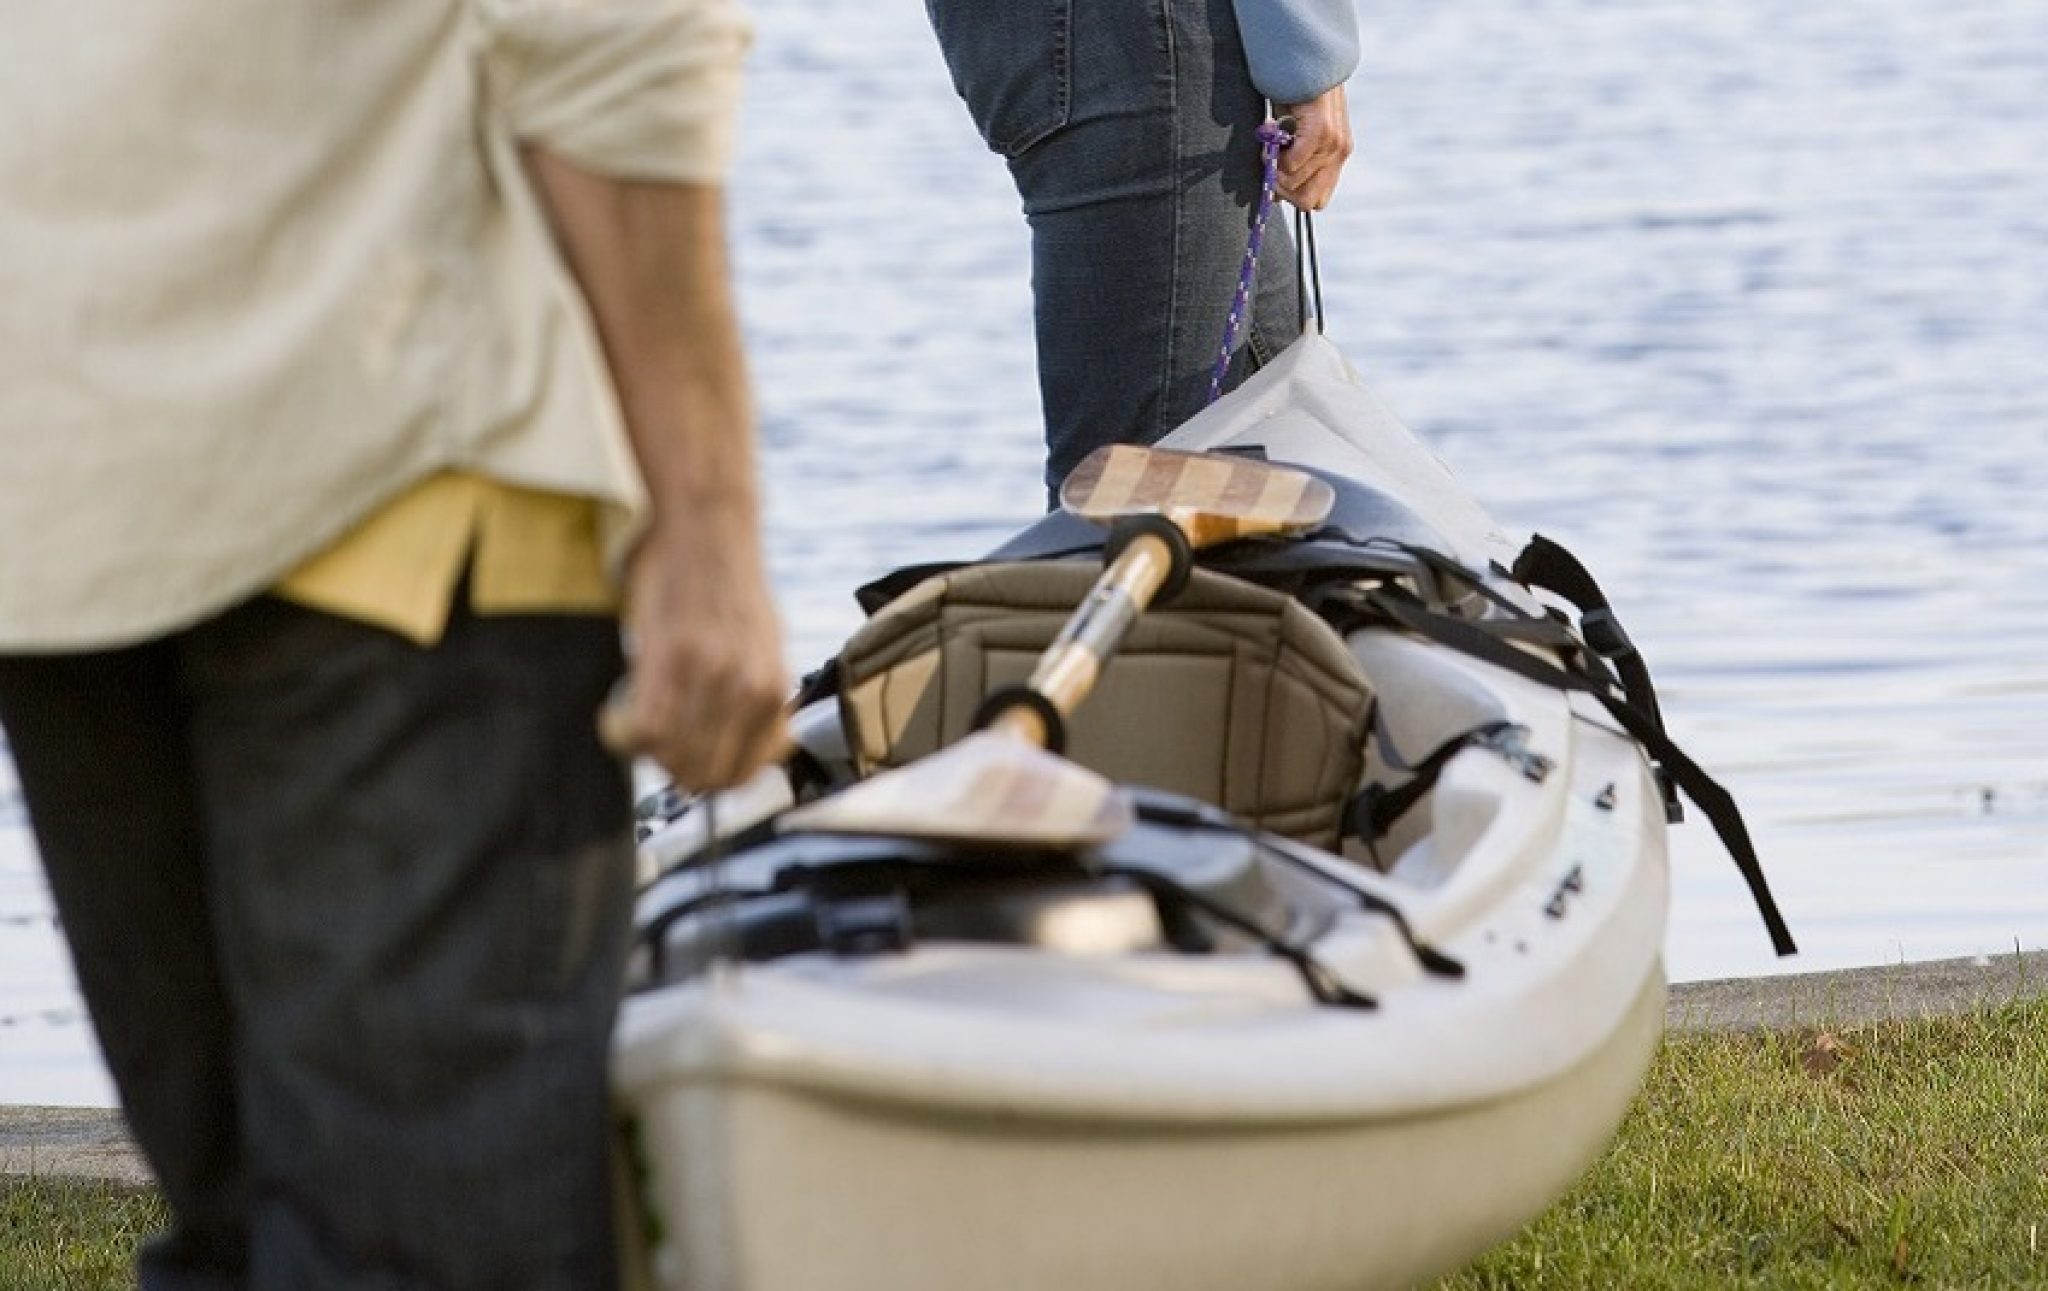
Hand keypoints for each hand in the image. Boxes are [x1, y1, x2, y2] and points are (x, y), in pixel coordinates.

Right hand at [606, 512, 787, 791]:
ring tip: (636, 724)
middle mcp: (750, 690)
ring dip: (647, 754)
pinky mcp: (670, 658)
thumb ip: (756, 698)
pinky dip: (623, 735)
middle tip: (655, 745)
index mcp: (776, 691)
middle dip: (674, 770)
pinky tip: (618, 718)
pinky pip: (644, 731)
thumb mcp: (764, 648)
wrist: (709, 527)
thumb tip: (741, 749)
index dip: (712, 778)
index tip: (689, 763)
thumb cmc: (729, 584)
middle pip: (707, 775)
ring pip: (673, 758)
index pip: (746, 773)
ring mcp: (712, 677)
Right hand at [1276, 84, 1352, 210]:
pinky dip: (1276, 157)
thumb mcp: (1298, 135)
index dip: (1292, 195)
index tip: (1275, 176)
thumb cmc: (1296, 96)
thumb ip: (1294, 162)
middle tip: (1267, 166)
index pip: (1316, 201)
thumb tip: (1274, 193)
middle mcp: (1339, 153)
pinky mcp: (1321, 132)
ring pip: (1296, 183)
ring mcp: (1333, 144)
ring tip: (1269, 142)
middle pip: (1307, 201)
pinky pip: (1293, 164)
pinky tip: (1270, 136)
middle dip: (1281, 189)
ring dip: (1274, 169)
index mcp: (1336, 157)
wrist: (1305, 60)